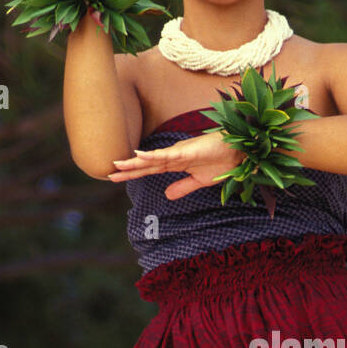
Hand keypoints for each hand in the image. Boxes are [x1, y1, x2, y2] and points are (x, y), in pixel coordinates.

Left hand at [107, 129, 243, 197]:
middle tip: (108, 172)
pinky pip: (165, 155)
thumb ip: (183, 187)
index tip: (116, 177)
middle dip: (128, 169)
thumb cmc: (221, 163)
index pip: (149, 170)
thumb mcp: (199, 181)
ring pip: (151, 159)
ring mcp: (178, 153)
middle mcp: (173, 156)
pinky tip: (138, 155)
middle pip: (145, 164)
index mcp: (175, 164)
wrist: (238, 154)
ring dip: (134, 162)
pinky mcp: (186, 151)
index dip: (133, 173)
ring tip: (117, 164)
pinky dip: (151, 155)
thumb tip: (167, 196)